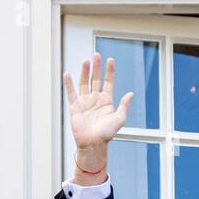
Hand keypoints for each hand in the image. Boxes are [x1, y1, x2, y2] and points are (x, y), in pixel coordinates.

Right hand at [63, 53, 133, 176]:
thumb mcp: (120, 119)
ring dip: (85, 72)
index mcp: (106, 101)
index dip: (109, 71)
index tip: (110, 60)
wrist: (93, 143)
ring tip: (86, 61)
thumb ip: (124, 105)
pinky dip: (69, 83)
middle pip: (96, 79)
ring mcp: (85, 102)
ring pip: (84, 83)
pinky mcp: (75, 107)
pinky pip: (71, 93)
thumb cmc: (106, 134)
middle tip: (96, 55)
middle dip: (97, 67)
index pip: (108, 82)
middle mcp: (95, 99)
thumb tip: (131, 94)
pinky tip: (68, 74)